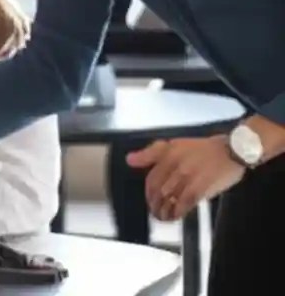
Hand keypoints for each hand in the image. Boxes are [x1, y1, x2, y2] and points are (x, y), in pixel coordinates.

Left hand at [127, 136, 245, 221]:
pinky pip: (184, 204)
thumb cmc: (204, 149)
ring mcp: (188, 178)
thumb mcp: (174, 145)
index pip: (151, 178)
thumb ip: (150, 153)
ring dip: (164, 212)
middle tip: (155, 212)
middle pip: (158, 191)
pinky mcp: (201, 188)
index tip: (150, 199)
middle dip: (154, 204)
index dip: (149, 192)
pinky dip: (177, 213)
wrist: (231, 151)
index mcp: (167, 155)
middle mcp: (175, 166)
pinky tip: (176, 217)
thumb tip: (129, 160)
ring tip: (163, 217)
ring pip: (169, 199)